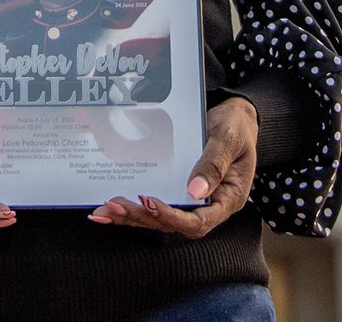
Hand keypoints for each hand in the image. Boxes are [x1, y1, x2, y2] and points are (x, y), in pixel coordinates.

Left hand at [89, 97, 255, 238]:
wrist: (234, 116)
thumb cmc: (235, 126)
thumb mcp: (228, 139)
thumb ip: (214, 164)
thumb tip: (195, 190)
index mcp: (227, 199)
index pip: (199, 222)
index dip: (173, 217)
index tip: (151, 204)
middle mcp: (208, 206)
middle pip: (173, 224)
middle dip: (142, 217)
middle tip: (116, 205)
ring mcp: (192, 201)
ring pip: (160, 219)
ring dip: (132, 216)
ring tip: (105, 210)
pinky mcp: (178, 191)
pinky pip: (155, 206)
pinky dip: (133, 208)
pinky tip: (111, 207)